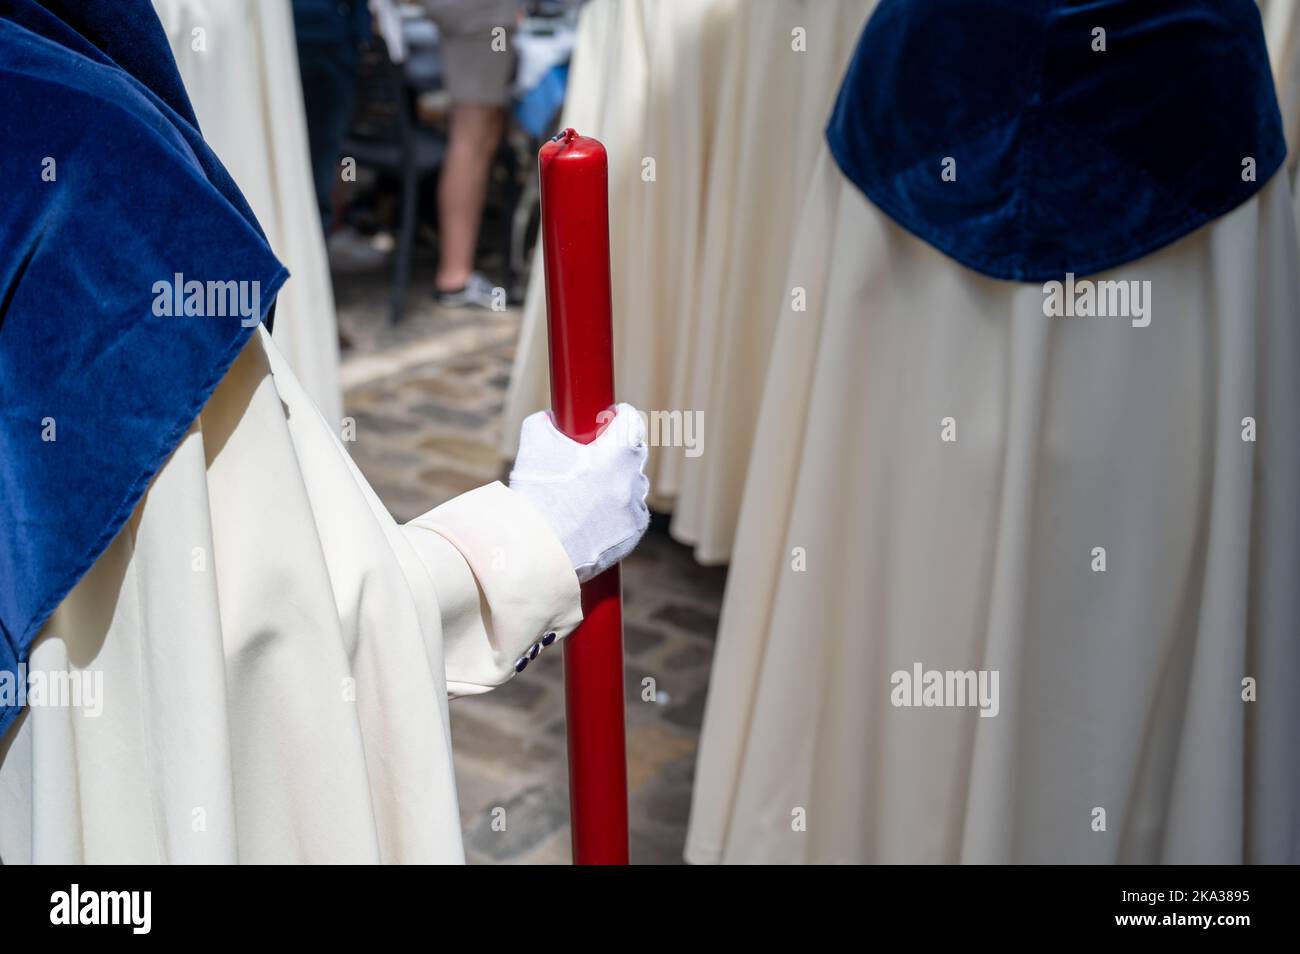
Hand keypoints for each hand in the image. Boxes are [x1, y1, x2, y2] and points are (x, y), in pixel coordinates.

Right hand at [508, 403, 650, 582]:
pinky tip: (594, 513)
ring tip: (589, 489)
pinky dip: (618, 510)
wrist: (536, 549)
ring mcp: (634, 509)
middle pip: (635, 453)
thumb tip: (552, 419)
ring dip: (618, 481)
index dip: (618, 415)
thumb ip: (546, 422)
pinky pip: (631, 514)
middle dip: (618, 449)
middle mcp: (632, 479)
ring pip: (633, 485)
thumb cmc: (535, 494)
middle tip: (595, 452)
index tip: (608, 418)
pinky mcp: (632, 534)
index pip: (631, 421)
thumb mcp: (533, 443)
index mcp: (616, 453)